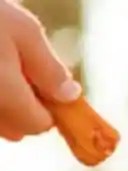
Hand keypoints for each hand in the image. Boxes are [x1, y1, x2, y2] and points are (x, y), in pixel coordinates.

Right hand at [0, 0, 80, 140]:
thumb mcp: (24, 31)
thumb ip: (50, 69)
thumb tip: (70, 97)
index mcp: (5, 95)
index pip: (38, 125)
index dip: (48, 107)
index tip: (42, 84)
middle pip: (15, 129)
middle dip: (23, 107)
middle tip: (15, 69)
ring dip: (4, 103)